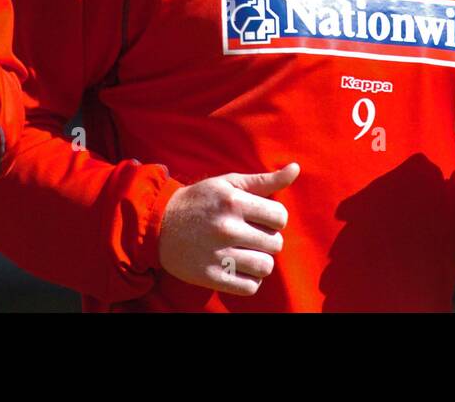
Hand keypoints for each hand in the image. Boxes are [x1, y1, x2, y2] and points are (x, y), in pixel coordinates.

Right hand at [158, 163, 298, 296]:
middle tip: (253, 236)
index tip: (262, 219)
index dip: (275, 218)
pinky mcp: (209, 276)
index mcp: (233, 202)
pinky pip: (249, 287)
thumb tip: (296, 168)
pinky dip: (250, 281)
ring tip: (249, 254)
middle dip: (268, 240)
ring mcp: (217, 254)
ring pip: (265, 267)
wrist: (158, 224)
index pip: (280, 217)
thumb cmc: (201, 200)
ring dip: (261, 262)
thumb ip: (264, 180)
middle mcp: (226, 228)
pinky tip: (240, 269)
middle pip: (275, 243)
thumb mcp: (229, 183)